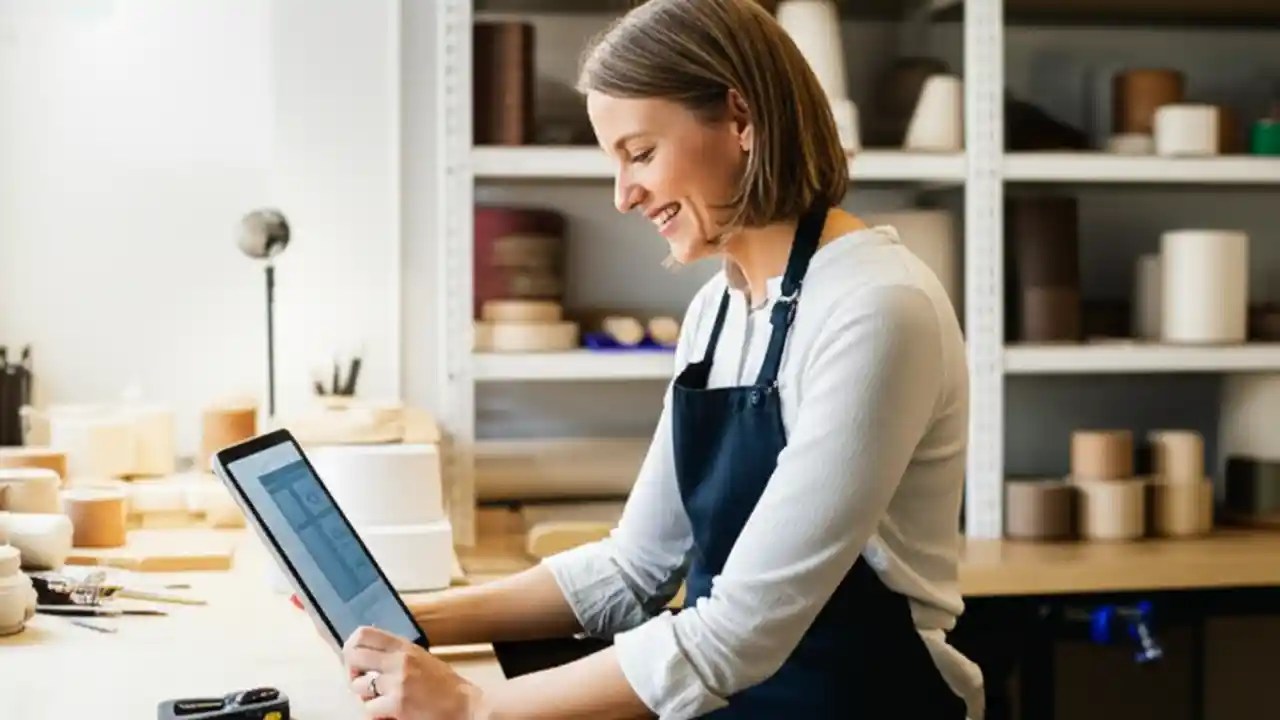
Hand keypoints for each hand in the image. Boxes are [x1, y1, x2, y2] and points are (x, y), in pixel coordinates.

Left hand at [343, 625, 490, 718]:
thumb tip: (369, 655)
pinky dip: (376, 713)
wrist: (465, 707)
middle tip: (361, 681)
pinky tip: (389, 713)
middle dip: (351, 671)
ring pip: (358, 685)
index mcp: (405, 647)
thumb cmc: (446, 687)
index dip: (352, 647)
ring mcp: (397, 682)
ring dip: (365, 696)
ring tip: (380, 699)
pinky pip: (369, 708)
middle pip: (353, 655)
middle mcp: (399, 660)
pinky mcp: (397, 704)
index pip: (364, 633)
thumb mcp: (422, 659)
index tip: (356, 660)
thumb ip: (398, 655)